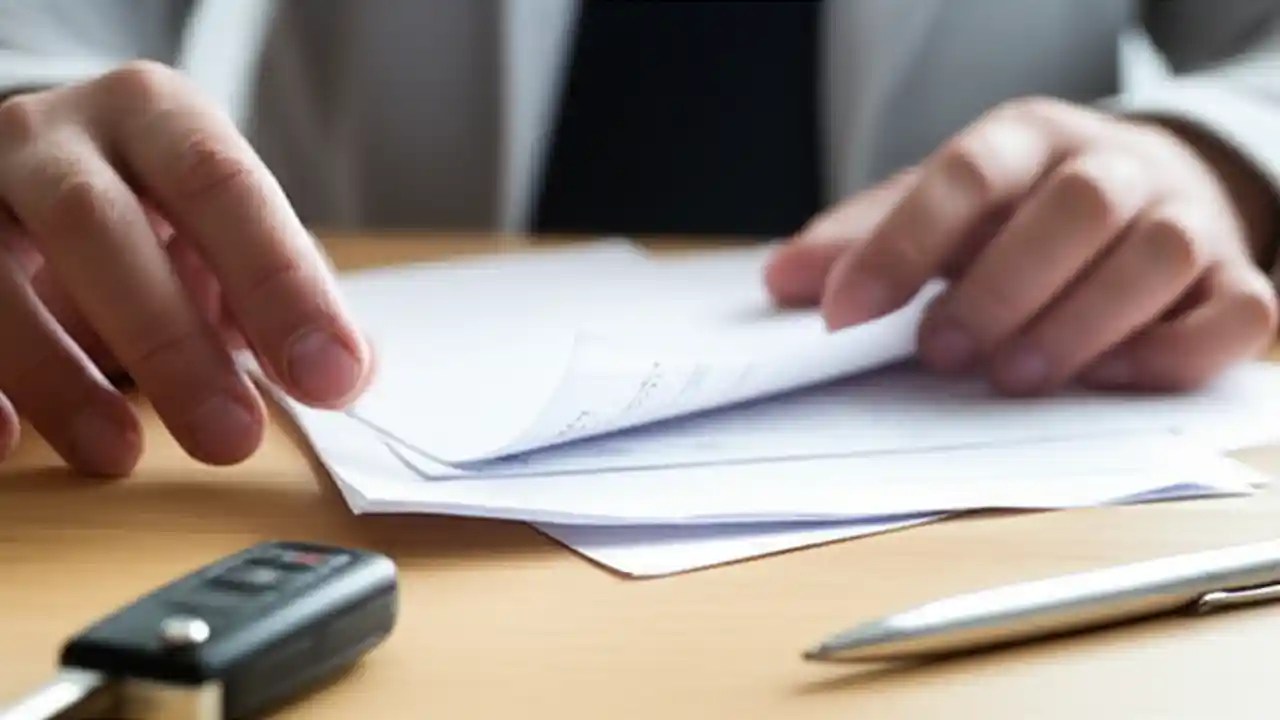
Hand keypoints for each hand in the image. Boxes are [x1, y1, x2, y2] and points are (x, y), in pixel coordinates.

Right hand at [0, 61, 372, 474]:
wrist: (41, 170)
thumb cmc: (156, 212)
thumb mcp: (229, 231)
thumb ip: (292, 290)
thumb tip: (351, 369)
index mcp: (158, 117)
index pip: (223, 186)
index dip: (278, 283)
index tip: (330, 377)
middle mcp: (56, 136)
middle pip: (101, 225)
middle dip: (171, 341)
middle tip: (234, 438)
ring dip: (62, 376)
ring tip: (122, 455)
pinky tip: (5, 442)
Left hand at [766, 96, 1279, 394]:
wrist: (1143, 187)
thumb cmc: (1021, 210)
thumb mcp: (937, 208)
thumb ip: (863, 240)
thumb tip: (779, 284)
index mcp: (1030, 139)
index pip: (968, 175)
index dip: (901, 246)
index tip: (843, 313)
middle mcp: (1116, 167)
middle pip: (1078, 207)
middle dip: (1002, 288)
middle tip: (940, 353)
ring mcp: (1187, 220)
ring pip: (1161, 255)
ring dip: (1081, 324)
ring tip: (1014, 377)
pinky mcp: (1235, 279)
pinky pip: (1237, 314)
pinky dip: (1176, 354)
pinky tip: (1109, 379)